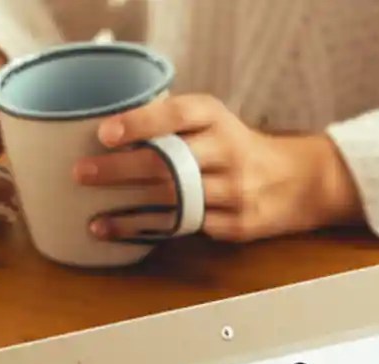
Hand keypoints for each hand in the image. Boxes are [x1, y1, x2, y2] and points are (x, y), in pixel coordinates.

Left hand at [73, 94, 361, 241]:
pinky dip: (147, 232)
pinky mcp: (235, 224)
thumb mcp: (211, 122)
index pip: (177, 114)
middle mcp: (227, 151)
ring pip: (172, 203)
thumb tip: (101, 133)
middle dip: (118, 171)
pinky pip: (183, 229)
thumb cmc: (232, 147)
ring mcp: (233, 190)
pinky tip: (119, 233)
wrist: (298, 180)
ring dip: (127, 214)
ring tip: (92, 220)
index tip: (104, 133)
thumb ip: (168, 124)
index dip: (140, 122)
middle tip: (81, 174)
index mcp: (216, 118)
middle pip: (167, 162)